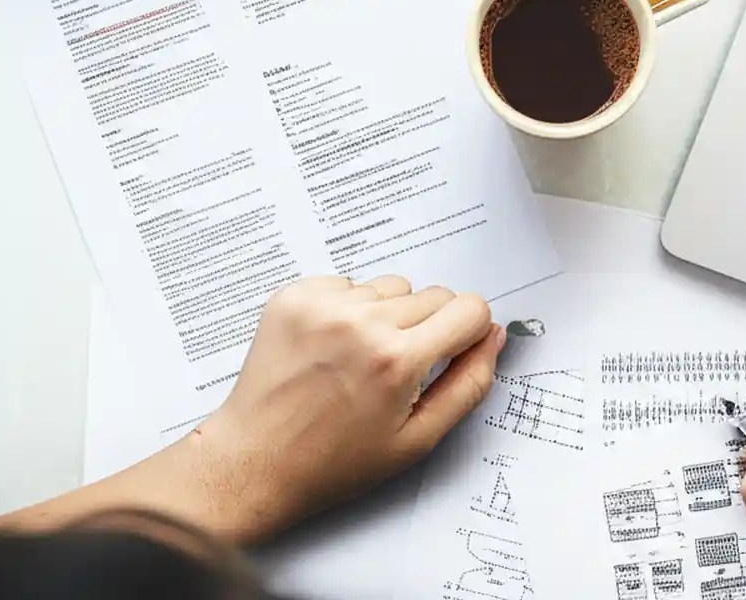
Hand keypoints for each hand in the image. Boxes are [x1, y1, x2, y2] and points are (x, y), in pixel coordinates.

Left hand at [193, 275, 502, 539]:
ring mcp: (322, 305)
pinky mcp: (293, 298)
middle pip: (434, 295)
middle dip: (430, 328)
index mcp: (397, 360)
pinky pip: (349, 284)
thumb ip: (468, 384)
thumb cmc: (333, 462)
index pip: (469, 308)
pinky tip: (333, 348)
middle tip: (399, 370)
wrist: (254, 462)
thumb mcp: (418, 439)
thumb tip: (491, 337)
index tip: (452, 352)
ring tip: (361, 359)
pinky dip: (350, 309)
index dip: (469, 331)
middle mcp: (361, 323)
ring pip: (392, 287)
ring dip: (389, 316)